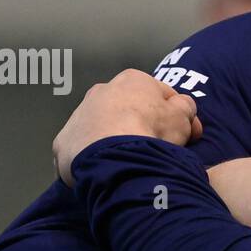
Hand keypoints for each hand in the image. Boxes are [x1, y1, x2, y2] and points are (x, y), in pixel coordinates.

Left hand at [53, 68, 202, 186]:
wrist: (115, 155)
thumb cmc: (152, 130)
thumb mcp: (183, 116)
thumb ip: (185, 107)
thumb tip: (182, 107)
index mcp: (133, 80)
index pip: (160, 94)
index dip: (175, 114)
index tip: (186, 134)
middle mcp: (102, 90)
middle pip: (127, 108)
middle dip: (139, 123)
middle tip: (154, 148)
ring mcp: (79, 114)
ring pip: (101, 126)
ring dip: (113, 139)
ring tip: (128, 161)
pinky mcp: (64, 141)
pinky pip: (83, 149)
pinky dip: (92, 157)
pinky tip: (104, 169)